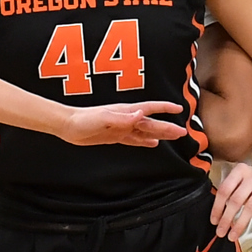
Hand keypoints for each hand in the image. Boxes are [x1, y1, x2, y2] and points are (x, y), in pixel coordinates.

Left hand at [53, 99, 184, 146]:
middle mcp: (126, 119)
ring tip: (174, 137)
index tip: (179, 108)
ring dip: (160, 134)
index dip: (164, 108)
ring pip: (145, 132)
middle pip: (151, 123)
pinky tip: (153, 144)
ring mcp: (121, 128)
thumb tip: (142, 113)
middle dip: (167, 127)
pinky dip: (145, 141)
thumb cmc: (83, 119)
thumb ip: (122, 117)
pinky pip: (134, 139)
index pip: (150, 108)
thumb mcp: (103, 118)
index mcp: (126, 112)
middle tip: (183, 132)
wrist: (67, 126)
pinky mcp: (114, 136)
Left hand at [212, 159, 251, 240]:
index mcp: (240, 171)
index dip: (217, 207)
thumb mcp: (239, 178)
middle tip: (221, 231)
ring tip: (234, 234)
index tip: (214, 221)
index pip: (224, 190)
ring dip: (241, 223)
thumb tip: (218, 214)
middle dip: (227, 218)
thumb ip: (230, 191)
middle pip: (236, 200)